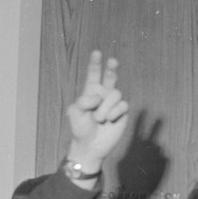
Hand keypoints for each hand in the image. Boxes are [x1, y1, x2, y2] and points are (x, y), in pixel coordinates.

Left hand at [66, 50, 129, 171]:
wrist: (91, 146)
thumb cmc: (80, 129)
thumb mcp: (75, 113)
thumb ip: (83, 101)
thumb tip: (98, 96)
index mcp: (90, 92)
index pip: (94, 74)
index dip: (95, 63)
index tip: (97, 52)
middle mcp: (103, 95)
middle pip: (110, 77)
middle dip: (111, 68)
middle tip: (112, 61)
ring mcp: (114, 104)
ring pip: (115, 93)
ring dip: (106, 106)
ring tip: (100, 118)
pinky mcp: (122, 112)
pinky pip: (122, 105)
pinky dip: (114, 112)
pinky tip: (109, 120)